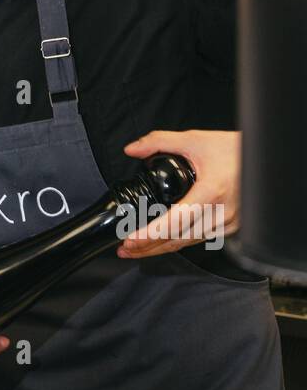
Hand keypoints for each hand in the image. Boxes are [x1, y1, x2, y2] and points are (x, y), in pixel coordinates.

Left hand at [118, 129, 238, 257]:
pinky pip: (200, 239)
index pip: (174, 221)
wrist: (264, 158)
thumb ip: (159, 141)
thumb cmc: (233, 149)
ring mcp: (228, 223)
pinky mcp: (231, 227)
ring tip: (137, 249)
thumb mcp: (194, 139)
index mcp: (211, 192)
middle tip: (124, 249)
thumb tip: (132, 149)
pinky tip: (163, 242)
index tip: (130, 239)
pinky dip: (179, 243)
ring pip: (188, 243)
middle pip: (178, 239)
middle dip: (148, 248)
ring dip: (161, 248)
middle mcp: (221, 213)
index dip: (150, 234)